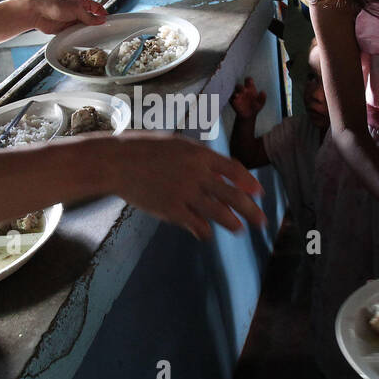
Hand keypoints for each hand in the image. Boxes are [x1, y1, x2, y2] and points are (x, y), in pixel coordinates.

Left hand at [26, 0, 106, 33]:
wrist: (38, 13)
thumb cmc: (54, 5)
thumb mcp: (76, 9)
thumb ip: (89, 16)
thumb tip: (101, 20)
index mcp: (82, 2)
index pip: (97, 8)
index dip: (103, 15)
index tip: (109, 22)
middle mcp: (78, 11)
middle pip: (91, 19)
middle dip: (96, 25)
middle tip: (102, 32)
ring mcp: (72, 20)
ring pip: (84, 28)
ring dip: (86, 32)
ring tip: (92, 37)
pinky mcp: (66, 29)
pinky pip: (76, 34)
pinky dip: (78, 37)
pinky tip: (82, 40)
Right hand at [111, 133, 265, 239]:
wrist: (117, 162)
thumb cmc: (145, 149)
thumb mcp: (178, 144)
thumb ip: (200, 157)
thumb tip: (221, 170)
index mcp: (200, 155)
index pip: (234, 170)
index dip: (249, 183)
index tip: (259, 194)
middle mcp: (197, 174)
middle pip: (233, 196)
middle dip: (251, 211)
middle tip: (261, 221)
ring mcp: (185, 193)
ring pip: (218, 213)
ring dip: (232, 223)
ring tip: (239, 229)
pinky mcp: (171, 209)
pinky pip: (196, 224)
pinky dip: (204, 231)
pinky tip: (207, 234)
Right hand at [229, 77, 266, 117]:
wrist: (249, 115)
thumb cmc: (255, 107)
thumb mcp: (261, 103)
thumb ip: (262, 98)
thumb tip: (263, 92)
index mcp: (250, 88)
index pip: (248, 80)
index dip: (248, 80)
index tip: (249, 82)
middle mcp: (242, 90)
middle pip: (239, 85)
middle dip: (241, 87)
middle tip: (244, 91)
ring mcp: (237, 95)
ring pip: (233, 91)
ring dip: (235, 93)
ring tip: (237, 96)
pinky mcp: (233, 101)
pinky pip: (230, 98)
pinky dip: (231, 99)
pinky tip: (233, 100)